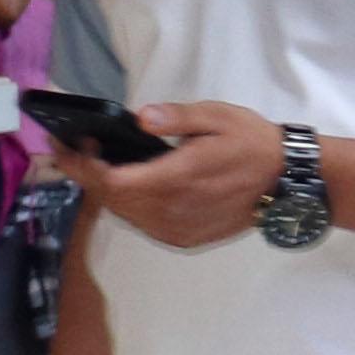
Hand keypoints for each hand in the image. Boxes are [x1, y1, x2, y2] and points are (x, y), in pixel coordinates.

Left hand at [83, 97, 283, 247]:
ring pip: (123, 214)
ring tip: (97, 167)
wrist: (286, 182)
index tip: (68, 145)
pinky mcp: (184, 239)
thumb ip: (177, 117)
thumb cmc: (252, 143)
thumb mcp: (218, 116)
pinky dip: (127, 207)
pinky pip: (142, 225)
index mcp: (179, 177)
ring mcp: (178, 229)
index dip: (82, 165)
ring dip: (105, 192)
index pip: (112, 181)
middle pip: (110, 199)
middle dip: (85, 175)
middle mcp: (174, 210)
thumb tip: (140, 117)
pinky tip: (129, 188)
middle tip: (74, 151)